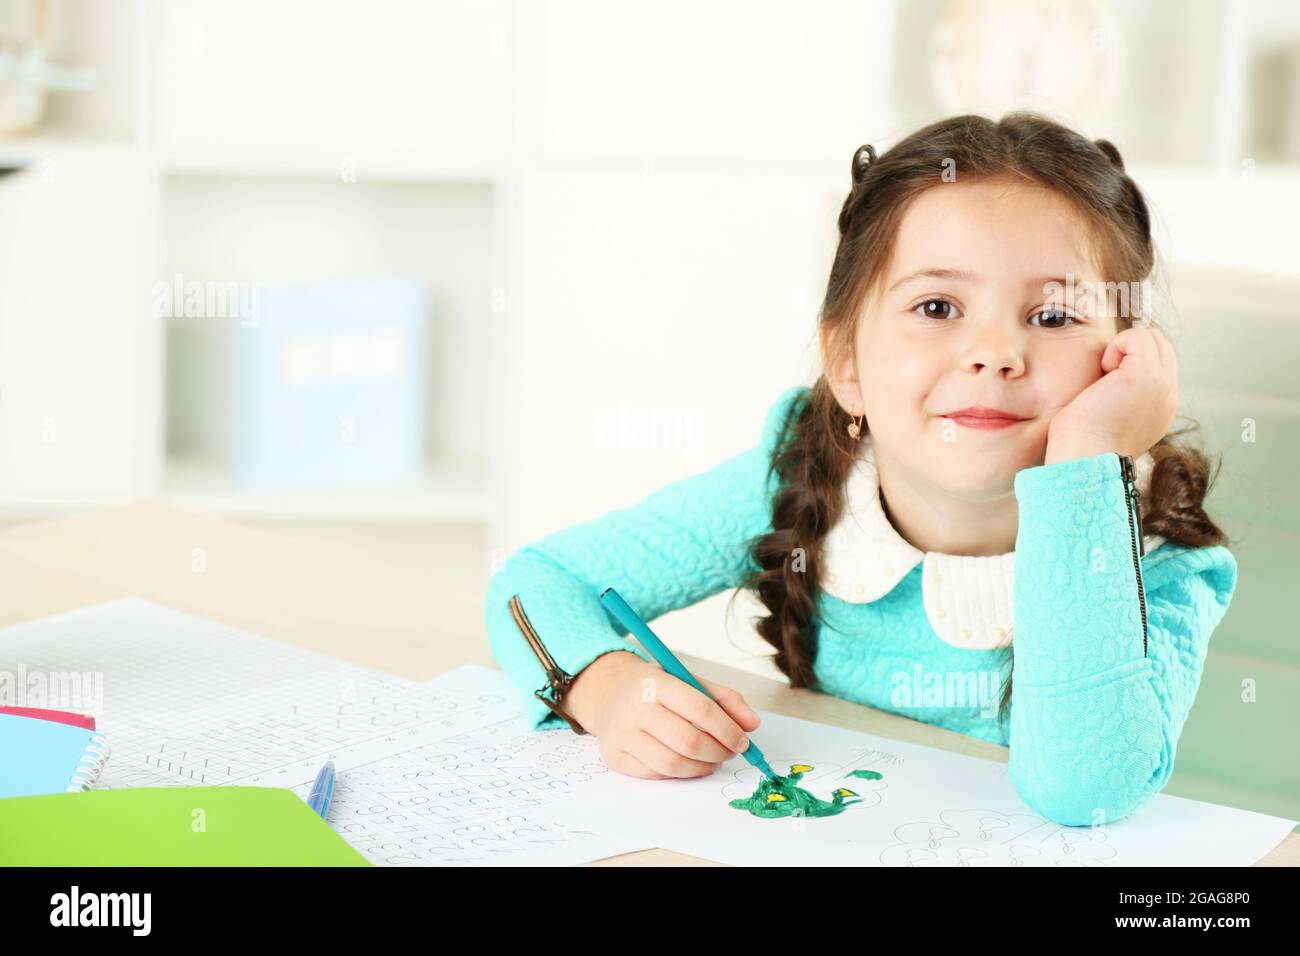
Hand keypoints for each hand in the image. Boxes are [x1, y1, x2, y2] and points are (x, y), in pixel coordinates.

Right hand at [564, 651, 760, 779]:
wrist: (610, 691)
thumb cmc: (657, 687)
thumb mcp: (689, 680)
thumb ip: (725, 699)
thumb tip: (752, 724)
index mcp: (656, 682)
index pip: (699, 708)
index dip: (727, 729)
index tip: (742, 740)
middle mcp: (634, 707)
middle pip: (687, 741)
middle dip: (718, 752)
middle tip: (729, 752)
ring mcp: (621, 734)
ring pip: (672, 763)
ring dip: (702, 767)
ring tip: (712, 760)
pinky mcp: (614, 756)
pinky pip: (655, 774)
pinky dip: (680, 774)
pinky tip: (689, 763)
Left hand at [1045, 326, 1177, 463]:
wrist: (1084, 463)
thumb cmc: (1080, 445)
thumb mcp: (1105, 417)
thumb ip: (1117, 396)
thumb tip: (1106, 374)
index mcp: (1160, 409)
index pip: (1159, 364)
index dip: (1130, 360)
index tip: (1104, 381)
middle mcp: (1168, 397)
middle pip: (1159, 346)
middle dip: (1128, 351)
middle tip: (1103, 377)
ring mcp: (1162, 386)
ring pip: (1152, 338)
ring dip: (1123, 348)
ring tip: (1104, 376)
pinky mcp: (1147, 376)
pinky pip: (1139, 336)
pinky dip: (1117, 345)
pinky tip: (1104, 371)